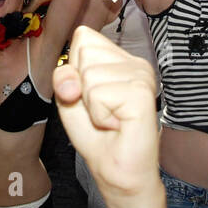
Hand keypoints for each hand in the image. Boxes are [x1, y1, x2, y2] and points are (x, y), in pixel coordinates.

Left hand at [52, 27, 160, 203]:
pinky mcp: (142, 93)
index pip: (83, 37)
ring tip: (109, 119)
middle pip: (84, 50)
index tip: (87, 95)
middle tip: (100, 110)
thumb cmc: (96, 135)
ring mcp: (142, 75)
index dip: (74, 69)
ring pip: (89, 74)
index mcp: (120, 59)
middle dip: (81, 86)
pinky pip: (99, 93)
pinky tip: (117, 125)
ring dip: (90, 104)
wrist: (115, 171)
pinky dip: (99, 115)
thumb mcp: (70, 99)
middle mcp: (134, 63)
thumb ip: (64, 77)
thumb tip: (71, 78)